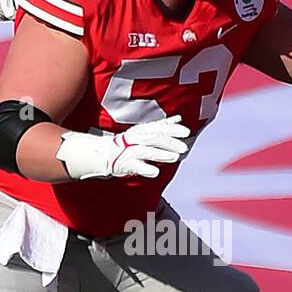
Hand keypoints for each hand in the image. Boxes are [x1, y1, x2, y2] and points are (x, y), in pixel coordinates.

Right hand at [56, 115, 191, 179]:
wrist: (104, 153)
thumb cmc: (128, 143)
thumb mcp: (145, 131)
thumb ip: (161, 126)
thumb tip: (178, 119)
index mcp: (141, 130)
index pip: (159, 127)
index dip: (173, 129)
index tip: (187, 132)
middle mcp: (135, 138)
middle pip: (154, 138)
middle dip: (170, 142)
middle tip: (184, 148)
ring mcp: (129, 151)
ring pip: (146, 151)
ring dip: (161, 154)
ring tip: (175, 158)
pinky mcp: (124, 164)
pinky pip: (136, 166)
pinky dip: (146, 169)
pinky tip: (156, 172)